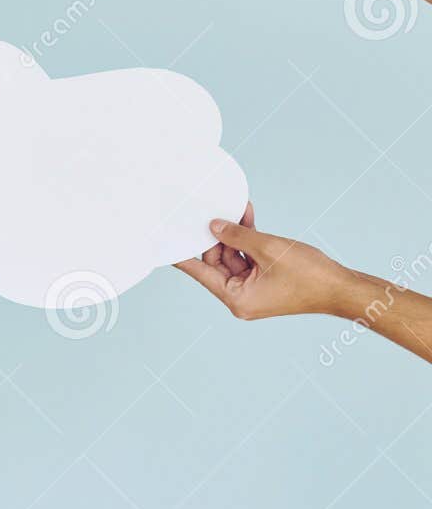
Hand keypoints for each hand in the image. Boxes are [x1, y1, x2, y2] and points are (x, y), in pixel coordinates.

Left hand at [175, 203, 353, 319]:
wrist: (343, 288)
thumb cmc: (310, 275)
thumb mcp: (268, 249)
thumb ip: (237, 236)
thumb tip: (214, 226)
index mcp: (235, 298)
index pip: (199, 272)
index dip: (182, 255)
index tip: (164, 241)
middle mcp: (240, 297)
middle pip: (216, 262)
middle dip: (216, 237)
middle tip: (210, 213)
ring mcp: (253, 289)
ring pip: (233, 256)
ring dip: (234, 234)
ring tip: (234, 210)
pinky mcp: (265, 280)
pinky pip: (249, 257)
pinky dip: (248, 240)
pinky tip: (245, 217)